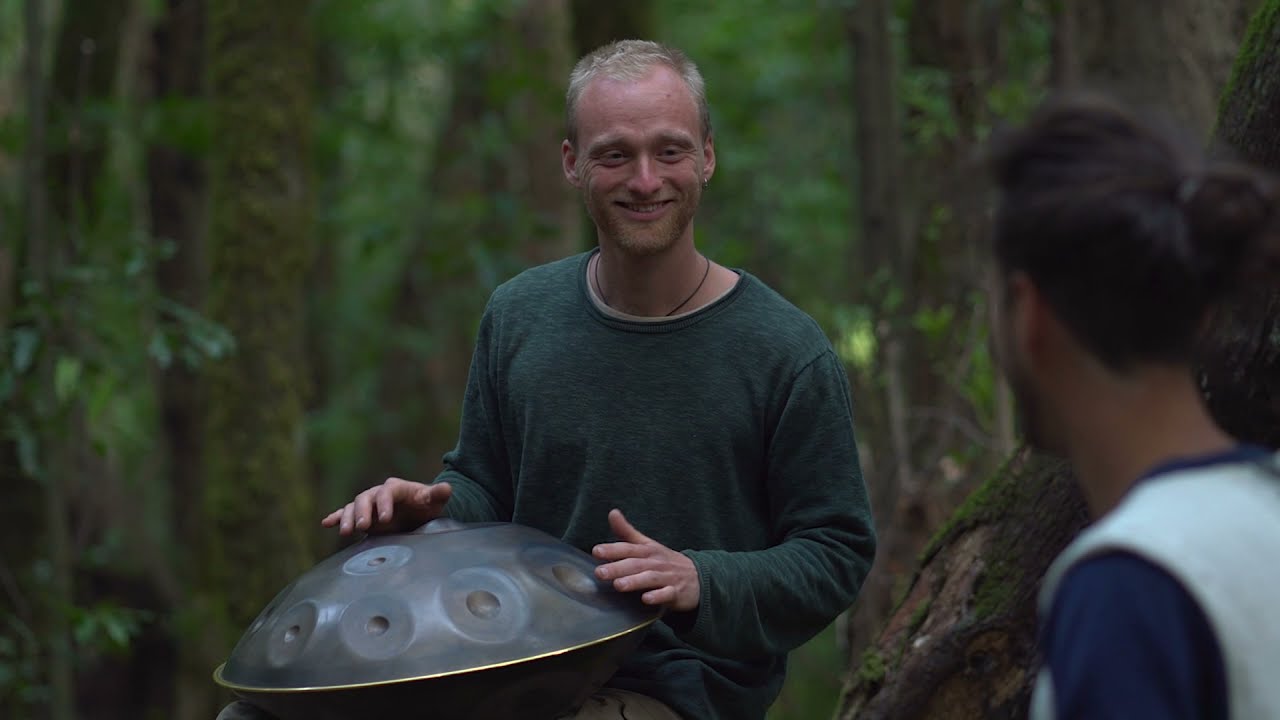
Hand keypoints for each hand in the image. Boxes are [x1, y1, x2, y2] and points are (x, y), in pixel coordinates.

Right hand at [320, 478, 451, 535]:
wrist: (418, 514)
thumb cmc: (426, 506)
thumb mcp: (433, 502)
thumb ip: (437, 495)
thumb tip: (447, 488)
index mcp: (396, 488)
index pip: (387, 492)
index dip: (384, 504)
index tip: (385, 519)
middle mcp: (379, 494)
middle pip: (366, 498)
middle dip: (362, 512)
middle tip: (362, 527)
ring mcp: (369, 505)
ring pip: (353, 506)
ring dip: (348, 517)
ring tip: (346, 533)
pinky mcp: (362, 516)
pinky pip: (345, 514)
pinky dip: (336, 517)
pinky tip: (326, 523)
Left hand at [592, 509, 700, 611]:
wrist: (698, 577)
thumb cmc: (665, 561)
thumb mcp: (647, 544)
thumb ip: (627, 531)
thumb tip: (612, 512)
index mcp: (648, 550)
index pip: (629, 548)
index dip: (613, 549)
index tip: (597, 551)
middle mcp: (657, 562)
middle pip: (636, 564)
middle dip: (618, 568)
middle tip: (600, 572)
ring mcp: (668, 577)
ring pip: (650, 578)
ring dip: (634, 581)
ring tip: (618, 585)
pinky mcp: (677, 593)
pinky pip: (668, 594)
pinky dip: (658, 596)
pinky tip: (646, 599)